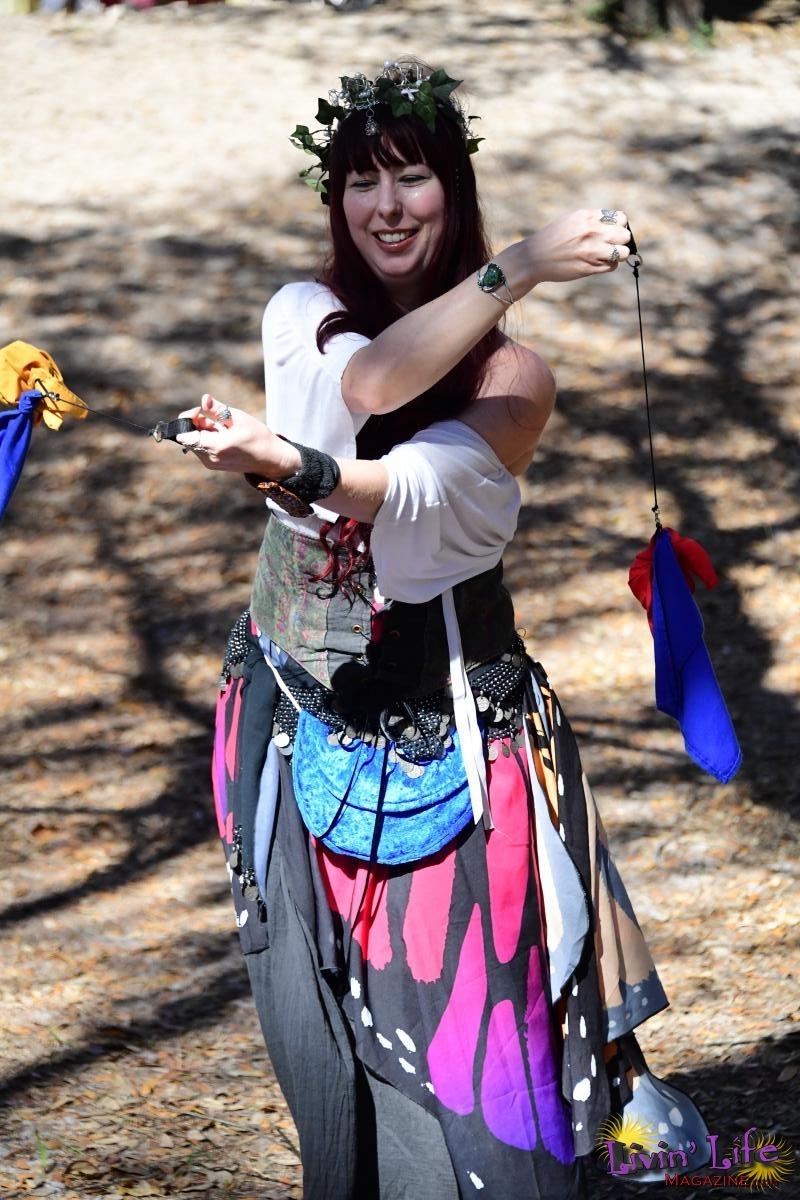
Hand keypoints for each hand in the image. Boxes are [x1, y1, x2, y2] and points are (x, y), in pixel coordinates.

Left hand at [175, 393, 300, 476]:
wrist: (270, 458)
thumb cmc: (258, 436)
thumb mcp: (239, 418)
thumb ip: (218, 409)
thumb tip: (204, 399)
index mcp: (216, 446)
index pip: (184, 435)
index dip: (187, 419)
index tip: (200, 411)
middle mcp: (210, 458)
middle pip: (187, 437)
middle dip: (195, 423)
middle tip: (214, 418)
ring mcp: (211, 463)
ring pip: (193, 442)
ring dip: (202, 430)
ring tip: (222, 428)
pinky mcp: (213, 464)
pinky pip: (201, 448)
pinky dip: (206, 438)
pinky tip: (222, 435)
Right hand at [522, 208, 632, 283]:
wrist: (533, 258)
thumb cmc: (552, 239)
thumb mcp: (571, 220)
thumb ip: (592, 220)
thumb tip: (614, 223)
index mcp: (587, 218)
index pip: (620, 218)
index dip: (619, 225)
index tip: (612, 230)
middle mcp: (592, 233)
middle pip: (625, 235)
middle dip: (621, 240)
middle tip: (612, 244)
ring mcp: (592, 251)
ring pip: (623, 253)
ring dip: (619, 254)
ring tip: (608, 255)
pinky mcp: (589, 267)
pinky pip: (612, 266)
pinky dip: (609, 265)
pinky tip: (599, 262)